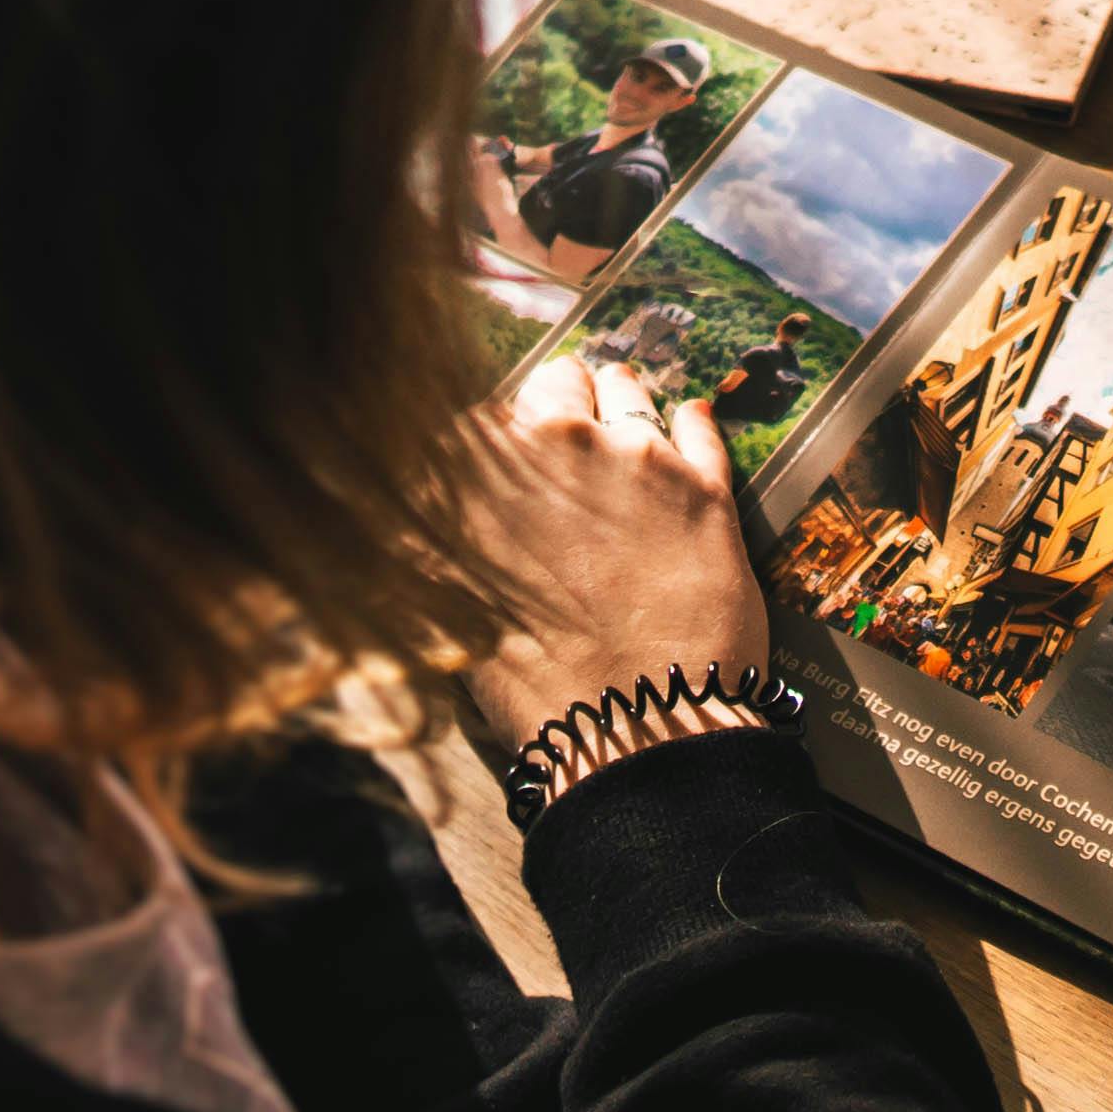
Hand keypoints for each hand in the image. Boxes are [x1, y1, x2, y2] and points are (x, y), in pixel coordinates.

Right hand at [457, 352, 768, 755]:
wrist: (634, 728)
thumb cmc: (532, 684)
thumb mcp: (443, 603)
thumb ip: (426, 535)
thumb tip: (408, 502)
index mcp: (479, 470)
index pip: (482, 415)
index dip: (497, 439)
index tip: (509, 461)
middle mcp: (554, 444)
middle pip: (557, 382)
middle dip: (561, 406)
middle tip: (566, 445)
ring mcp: (635, 458)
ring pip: (626, 390)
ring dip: (621, 405)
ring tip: (624, 432)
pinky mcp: (704, 485)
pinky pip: (699, 426)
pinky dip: (692, 424)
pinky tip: (690, 425)